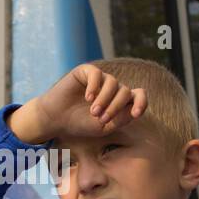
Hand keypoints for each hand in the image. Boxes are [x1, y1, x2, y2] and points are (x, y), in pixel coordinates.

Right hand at [7, 63, 147, 143]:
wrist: (56, 119)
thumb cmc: (80, 124)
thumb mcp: (104, 127)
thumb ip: (121, 119)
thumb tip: (135, 110)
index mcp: (120, 100)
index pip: (139, 96)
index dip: (141, 102)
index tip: (135, 114)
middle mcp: (113, 88)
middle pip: (126, 91)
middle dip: (116, 106)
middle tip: (101, 119)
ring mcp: (100, 78)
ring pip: (113, 83)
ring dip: (105, 99)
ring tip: (93, 112)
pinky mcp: (86, 71)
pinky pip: (97, 74)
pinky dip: (95, 87)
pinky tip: (88, 98)